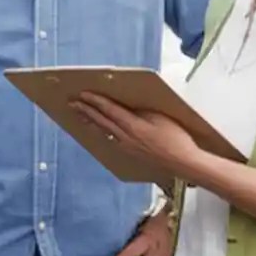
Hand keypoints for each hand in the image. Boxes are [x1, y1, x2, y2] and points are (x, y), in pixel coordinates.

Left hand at [71, 91, 201, 176]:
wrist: (184, 162)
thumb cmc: (176, 137)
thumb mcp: (160, 117)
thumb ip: (141, 110)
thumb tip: (126, 105)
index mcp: (134, 126)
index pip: (109, 110)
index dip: (95, 101)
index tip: (83, 93)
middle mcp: (126, 137)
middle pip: (101, 121)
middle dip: (86, 110)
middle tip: (72, 103)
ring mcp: (127, 147)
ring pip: (104, 131)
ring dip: (90, 122)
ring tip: (79, 115)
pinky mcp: (130, 153)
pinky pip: (110, 139)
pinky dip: (101, 132)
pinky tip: (98, 130)